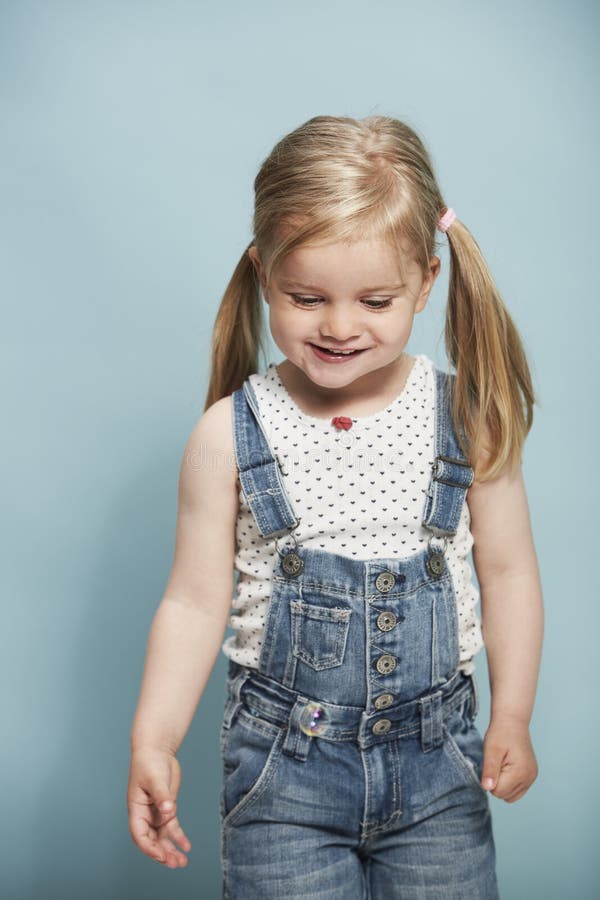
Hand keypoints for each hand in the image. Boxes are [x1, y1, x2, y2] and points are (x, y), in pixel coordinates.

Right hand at [127, 746, 191, 866]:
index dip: (149, 847)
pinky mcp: (167, 808)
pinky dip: (179, 838)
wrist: (156, 751)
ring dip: (171, 850)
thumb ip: (161, 795)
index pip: (140, 835)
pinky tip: (186, 847)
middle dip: (162, 854)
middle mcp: (145, 815)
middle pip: (152, 840)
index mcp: (136, 810)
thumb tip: (168, 811)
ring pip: (162, 838)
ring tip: (182, 862)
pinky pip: (172, 828)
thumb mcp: (154, 778)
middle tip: (176, 863)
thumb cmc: (149, 763)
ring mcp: (156, 813)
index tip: (161, 855)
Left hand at [480, 714, 538, 802]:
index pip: (498, 792)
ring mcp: (532, 777)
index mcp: (520, 772)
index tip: (491, 764)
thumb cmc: (501, 733)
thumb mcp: (491, 750)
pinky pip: (517, 790)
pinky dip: (509, 783)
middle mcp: (529, 777)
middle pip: (504, 795)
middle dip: (496, 782)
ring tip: (501, 764)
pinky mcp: (531, 775)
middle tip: (496, 763)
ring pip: (511, 795)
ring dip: (503, 783)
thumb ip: (489, 770)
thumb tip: (487, 788)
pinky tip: (507, 768)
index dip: (489, 780)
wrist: (512, 721)